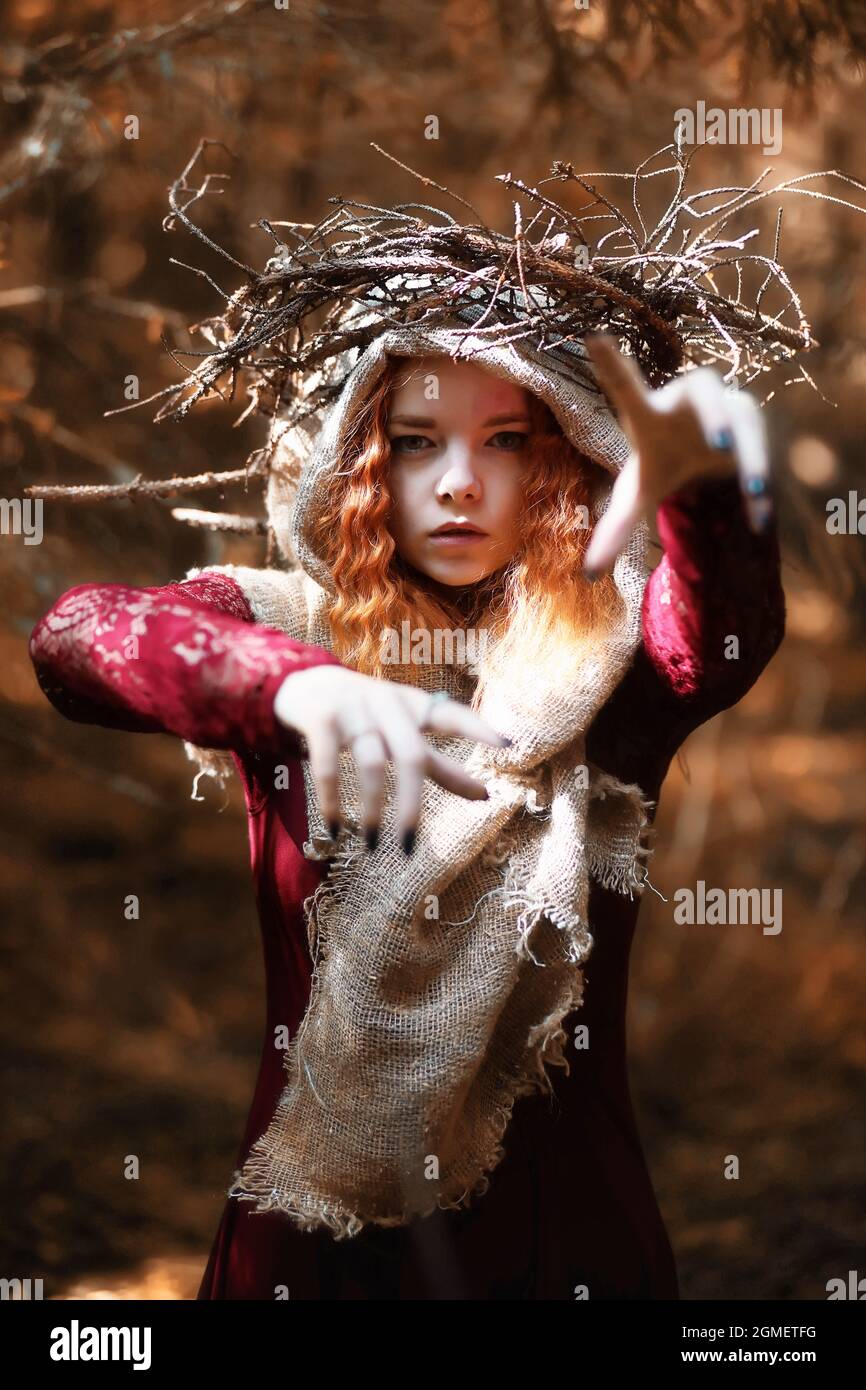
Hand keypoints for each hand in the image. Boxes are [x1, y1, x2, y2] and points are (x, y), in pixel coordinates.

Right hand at [273, 665, 508, 852]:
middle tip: (411, 848)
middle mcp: (386, 703)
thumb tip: (486, 795)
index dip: (477, 729)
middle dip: (411, 805)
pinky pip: (327, 765)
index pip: (449, 714)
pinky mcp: (320, 718)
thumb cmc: (365, 715)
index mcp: (412, 705)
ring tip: (373, 845)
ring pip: (370, 765)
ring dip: (372, 810)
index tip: (506, 746)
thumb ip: (440, 763)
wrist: (300, 683)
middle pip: (410, 756)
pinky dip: (332, 801)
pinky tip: (335, 829)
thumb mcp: (402, 733)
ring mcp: (352, 709)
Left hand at [582, 333, 772, 576]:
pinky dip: (758, 481)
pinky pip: (761, 447)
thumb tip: (590, 576)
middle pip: (704, 388)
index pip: (627, 388)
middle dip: (713, 412)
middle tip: (719, 444)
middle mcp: (688, 400)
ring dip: (750, 448)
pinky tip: (758, 517)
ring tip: (750, 481)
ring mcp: (724, 406)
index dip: (611, 365)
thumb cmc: (661, 464)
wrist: (701, 455)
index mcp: (648, 413)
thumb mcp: (636, 497)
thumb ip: (613, 530)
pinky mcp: (752, 422)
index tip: (592, 339)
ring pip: (743, 414)